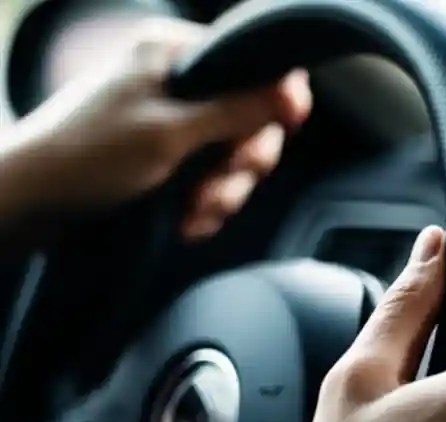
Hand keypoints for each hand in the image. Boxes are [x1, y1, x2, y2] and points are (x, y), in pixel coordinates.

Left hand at [2, 16, 310, 239]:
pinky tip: (188, 222)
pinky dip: (208, 204)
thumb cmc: (87, 157)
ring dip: (223, 193)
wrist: (30, 202)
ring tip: (196, 214)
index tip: (285, 130)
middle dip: (241, 165)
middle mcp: (175, 80)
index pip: (253, 63)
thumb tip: (293, 91)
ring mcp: (172, 119)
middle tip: (219, 190)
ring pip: (235, 154)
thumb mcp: (172, 132)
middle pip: (252, 117)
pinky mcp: (168, 156)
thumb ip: (238, 110)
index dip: (277, 100)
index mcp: (171, 52)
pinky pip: (213, 177)